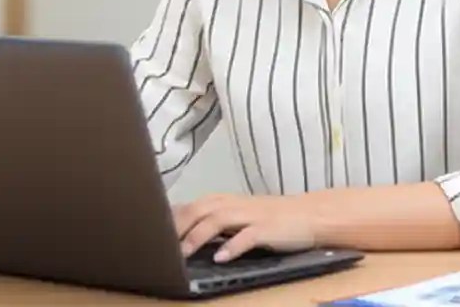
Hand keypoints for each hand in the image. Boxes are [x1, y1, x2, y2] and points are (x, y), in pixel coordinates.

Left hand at [172, 193, 317, 262]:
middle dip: (177, 227)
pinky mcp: (266, 229)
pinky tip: (221, 258)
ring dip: (198, 236)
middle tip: (159, 246)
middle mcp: (232, 204)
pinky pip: (247, 237)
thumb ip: (210, 221)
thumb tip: (179, 233)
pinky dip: (232, 247)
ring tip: (183, 254)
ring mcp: (249, 216)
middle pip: (197, 210)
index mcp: (221, 201)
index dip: (168, 220)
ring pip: (217, 220)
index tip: (150, 234)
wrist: (308, 215)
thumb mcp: (235, 215)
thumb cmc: (267, 218)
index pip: (188, 207)